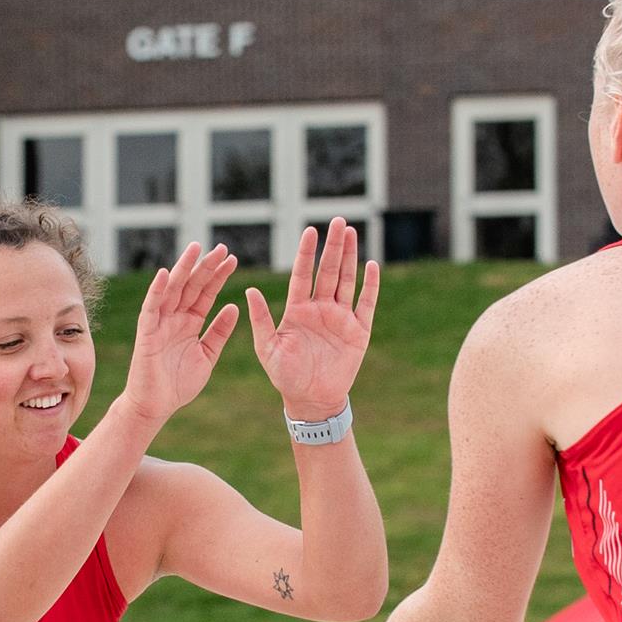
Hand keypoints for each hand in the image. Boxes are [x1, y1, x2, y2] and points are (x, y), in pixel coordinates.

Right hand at [121, 243, 240, 424]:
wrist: (157, 406)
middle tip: (222, 248)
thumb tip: (234, 307)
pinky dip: (157, 291)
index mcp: (190, 323)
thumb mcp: (207, 355)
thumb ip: (219, 332)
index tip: (233, 260)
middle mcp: (174, 318)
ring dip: (183, 269)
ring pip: (172, 290)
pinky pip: (151, 308)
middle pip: (191, 286)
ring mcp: (159, 323)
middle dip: (206, 266)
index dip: (218, 276)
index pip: (206, 293)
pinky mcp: (146, 333)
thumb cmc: (179, 383)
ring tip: (196, 249)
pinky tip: (166, 274)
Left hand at [247, 218, 379, 418]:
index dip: (307, 253)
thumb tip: (249, 291)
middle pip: (328, 271)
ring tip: (351, 233)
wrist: (311, 400)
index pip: (303, 275)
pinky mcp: (358, 332)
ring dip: (350, 257)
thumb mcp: (267, 348)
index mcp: (298, 310)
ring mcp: (341, 318)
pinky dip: (370, 286)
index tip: (310, 231)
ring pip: (346, 281)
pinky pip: (366, 304)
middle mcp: (320, 309)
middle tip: (337, 221)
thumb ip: (260, 319)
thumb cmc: (286, 376)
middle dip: (332, 246)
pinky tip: (372, 266)